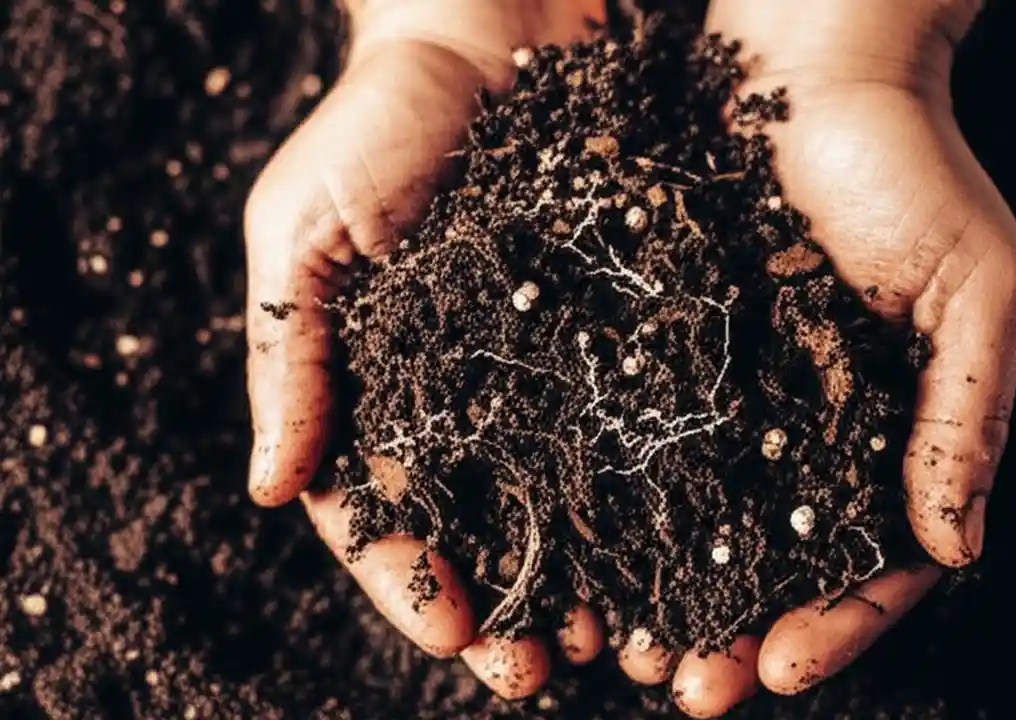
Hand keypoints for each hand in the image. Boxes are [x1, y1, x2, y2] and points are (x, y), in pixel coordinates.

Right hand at [243, 0, 605, 699]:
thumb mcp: (304, 233)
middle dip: (506, 602)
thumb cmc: (377, 124)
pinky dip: (644, 490)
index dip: (411, 582)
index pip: (380, 511)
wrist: (492, 33)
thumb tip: (269, 490)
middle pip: (478, 526)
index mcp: (375, 386)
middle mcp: (463, 396)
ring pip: (559, 496)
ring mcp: (542, 369)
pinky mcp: (615, 329)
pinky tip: (675, 543)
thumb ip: (291, 356)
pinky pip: (628, 423)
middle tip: (541, 670)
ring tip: (612, 638)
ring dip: (581, 571)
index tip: (454, 636)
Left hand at [618, 2, 1015, 715]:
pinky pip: (636, 440)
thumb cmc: (914, 168)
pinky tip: (578, 550)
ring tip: (621, 649)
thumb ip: (969, 416)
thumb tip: (955, 546)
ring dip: (661, 591)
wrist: (808, 67)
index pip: (874, 557)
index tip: (781, 666)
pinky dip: (612, 504)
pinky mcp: (661, 351)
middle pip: (771, 561)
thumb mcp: (976, 291)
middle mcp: (806, 431)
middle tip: (685, 687)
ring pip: (695, 519)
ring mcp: (730, 397)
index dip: (834, 621)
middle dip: (732, 632)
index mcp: (892, 432)